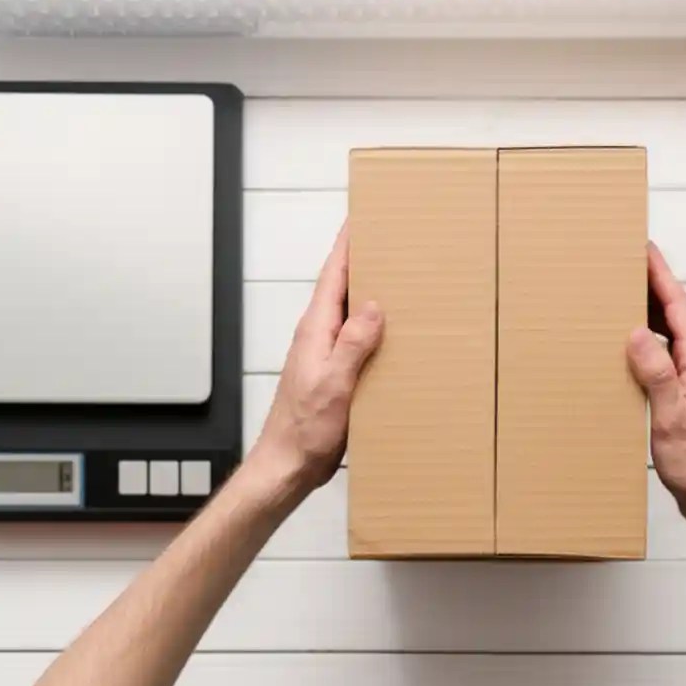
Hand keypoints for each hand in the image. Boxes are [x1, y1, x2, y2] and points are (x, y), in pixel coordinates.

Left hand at [252, 225, 383, 489]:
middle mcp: (318, 337)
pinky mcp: (334, 375)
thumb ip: (352, 345)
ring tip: (399, 277)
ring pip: (351, 314)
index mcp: (315, 331)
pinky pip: (356, 340)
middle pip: (342, 289)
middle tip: (390, 238)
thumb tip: (373, 305)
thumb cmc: (304, 431)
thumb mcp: (333, 385)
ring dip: (371, 294)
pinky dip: (374, 329)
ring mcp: (325, 356)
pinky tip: (394, 334)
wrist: (286, 467)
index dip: (346, 245)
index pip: (332, 276)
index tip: (360, 217)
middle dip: (363, 262)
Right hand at [627, 243, 685, 527]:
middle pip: (673, 311)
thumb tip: (636, 332)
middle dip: (649, 283)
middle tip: (621, 260)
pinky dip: (645, 338)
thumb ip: (657, 375)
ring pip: (668, 331)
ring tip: (618, 292)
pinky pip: (664, 352)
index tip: (642, 246)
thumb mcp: (671, 419)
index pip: (677, 305)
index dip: (659, 273)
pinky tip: (626, 342)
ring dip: (646, 310)